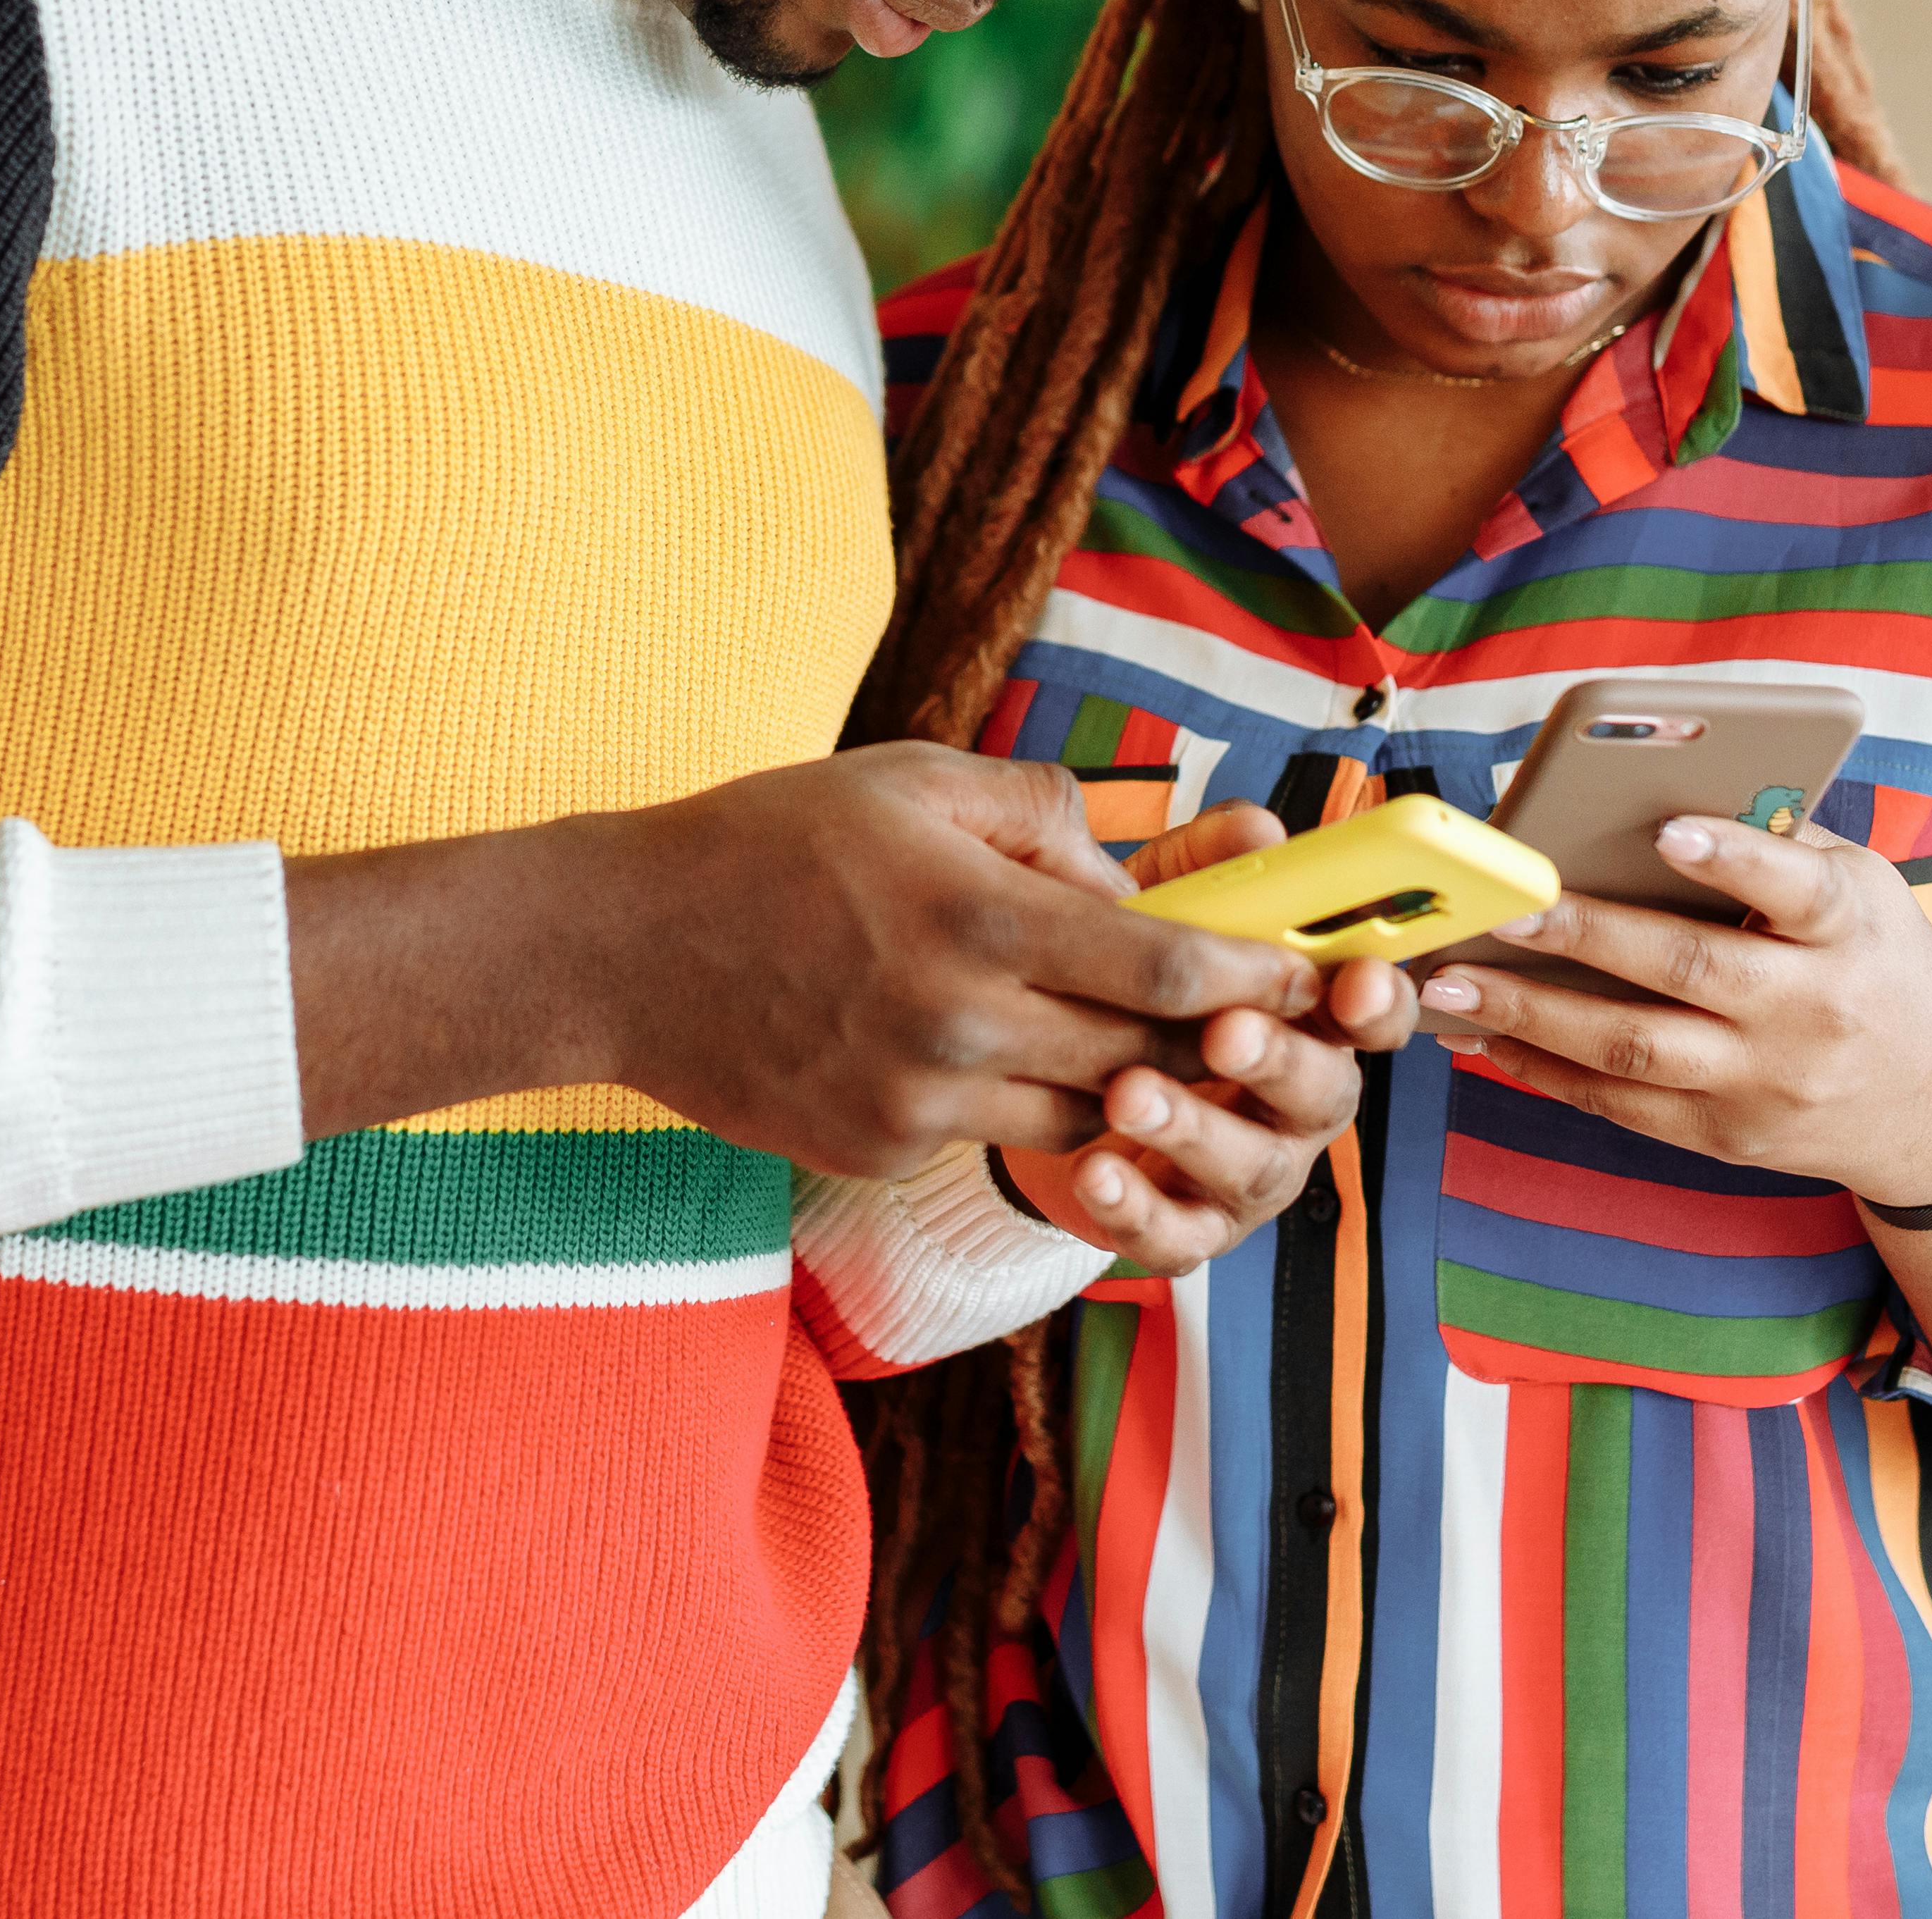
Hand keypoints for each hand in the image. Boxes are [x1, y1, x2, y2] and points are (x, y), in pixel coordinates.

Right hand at [506, 747, 1334, 1178]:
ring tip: (1129, 1035)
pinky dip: (1018, 1102)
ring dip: (1124, 1082)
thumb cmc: (770, 841)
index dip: (1262, 975)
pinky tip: (989, 1053)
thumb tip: (1135, 876)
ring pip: (1085, 1117)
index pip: (1173, 969)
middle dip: (1216, 1040)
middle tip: (1255, 1017)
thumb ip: (1042, 814)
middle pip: (1149, 1059)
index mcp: (978, 916)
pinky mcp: (880, 1153)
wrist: (623, 949)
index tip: (1308, 970)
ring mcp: (918, 1106)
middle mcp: (959, 1025)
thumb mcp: (912, 778)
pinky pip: (993, 1139)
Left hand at [997, 804, 1417, 1271]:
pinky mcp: (1188, 1230)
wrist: (1048, 1083)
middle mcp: (1298, 1104)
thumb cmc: (1130, 989)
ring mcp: (1249, 1175)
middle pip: (1325, 1092)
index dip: (1377, 998)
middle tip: (1226, 1030)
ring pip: (1253, 1167)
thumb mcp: (1162, 918)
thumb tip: (1256, 824)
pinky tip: (1094, 1171)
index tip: (1357, 980)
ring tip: (1128, 1093)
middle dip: (1279, 1059)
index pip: (1373, 1012)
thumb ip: (1210, 873)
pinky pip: (1178, 1236)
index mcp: (1310, 1021)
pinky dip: (1137, 1209)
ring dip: (1195, 1128)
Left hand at [1407, 813, 1931, 1205]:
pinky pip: (1622, 1105)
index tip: (1668, 831)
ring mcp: (1764, 1082)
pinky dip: (1546, 1071)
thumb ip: (1780, 846)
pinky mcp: (1726, 1134)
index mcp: (1846, 931)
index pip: (1796, 887)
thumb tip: (1657, 795)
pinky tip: (1486, 1039)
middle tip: (1501, 908)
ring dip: (1532, 1017)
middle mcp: (1807, 1010)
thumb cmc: (1881, 966)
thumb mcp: (1866, 891)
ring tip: (1450, 988)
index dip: (1735, 859)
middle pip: (1687, 972)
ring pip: (1634, 1050)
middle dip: (1584, 937)